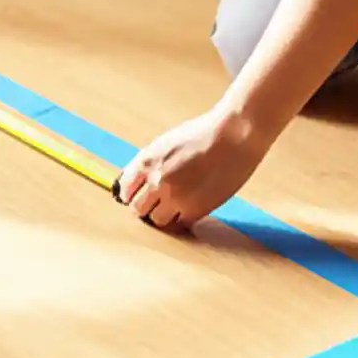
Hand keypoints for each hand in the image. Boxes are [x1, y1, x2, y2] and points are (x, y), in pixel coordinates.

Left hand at [114, 106, 273, 230]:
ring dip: (163, 216)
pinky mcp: (194, 209)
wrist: (233, 136)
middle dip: (145, 208)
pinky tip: (192, 208)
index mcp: (147, 161)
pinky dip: (183, 219)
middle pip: (137, 209)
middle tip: (156, 205)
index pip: (125, 189)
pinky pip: (180, 223)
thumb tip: (140, 180)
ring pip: (157, 220)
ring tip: (175, 207)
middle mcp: (156, 180)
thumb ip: (151, 162)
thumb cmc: (204, 134)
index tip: (137, 196)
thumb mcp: (167, 143)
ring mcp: (174, 197)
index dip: (131, 194)